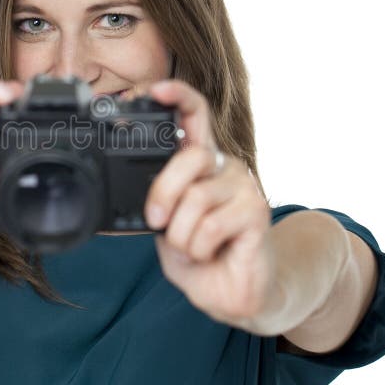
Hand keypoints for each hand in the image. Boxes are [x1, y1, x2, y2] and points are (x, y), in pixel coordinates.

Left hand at [143, 79, 279, 329]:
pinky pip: (210, 225)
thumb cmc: (199, 253)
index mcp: (201, 164)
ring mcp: (244, 187)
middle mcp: (224, 167)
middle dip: (163, 193)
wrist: (231, 294)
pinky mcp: (257, 212)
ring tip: (192, 246)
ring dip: (181, 234)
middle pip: (189, 157)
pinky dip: (198, 248)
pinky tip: (210, 253)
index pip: (195, 116)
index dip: (178, 96)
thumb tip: (126, 184)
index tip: (155, 90)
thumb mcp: (166, 222)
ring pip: (196, 198)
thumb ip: (155, 197)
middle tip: (158, 220)